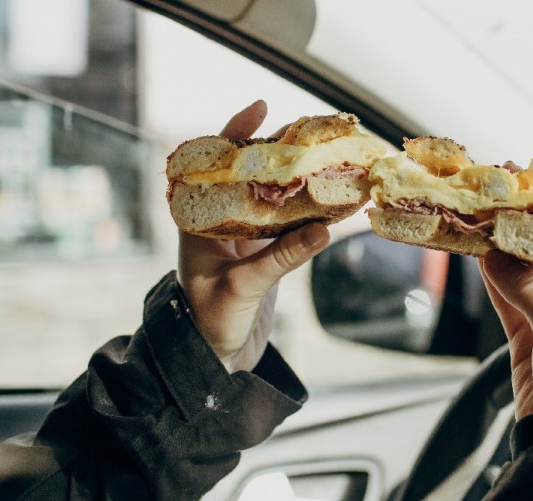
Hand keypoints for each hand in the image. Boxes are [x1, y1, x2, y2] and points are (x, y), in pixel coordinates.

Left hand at [177, 101, 329, 372]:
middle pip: (251, 174)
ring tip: (328, 158)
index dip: (236, 133)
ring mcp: (245, 238)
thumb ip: (282, 258)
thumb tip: (324, 230)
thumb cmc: (210, 322)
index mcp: (198, 221)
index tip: (261, 106)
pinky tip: (333, 203)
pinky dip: (311, 214)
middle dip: (280, 152)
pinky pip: (290, 226)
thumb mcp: (243, 287)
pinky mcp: (266, 256)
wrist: (213, 360)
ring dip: (299, 181)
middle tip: (311, 132)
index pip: (215, 164)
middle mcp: (220, 222)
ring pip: (274, 198)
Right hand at [480, 150, 532, 427]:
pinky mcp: (528, 334)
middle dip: (531, 212)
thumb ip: (528, 289)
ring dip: (506, 240)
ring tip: (482, 207)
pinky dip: (492, 273)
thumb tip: (492, 251)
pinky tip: (477, 249)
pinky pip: (509, 293)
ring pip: (527, 266)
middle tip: (504, 179)